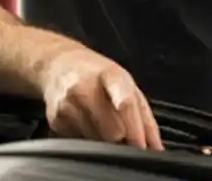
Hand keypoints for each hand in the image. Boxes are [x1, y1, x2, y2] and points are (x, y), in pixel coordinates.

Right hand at [38, 47, 163, 149]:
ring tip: (100, 118)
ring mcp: (68, 103)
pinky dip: (86, 136)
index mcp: (110, 75)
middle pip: (111, 130)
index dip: (135, 128)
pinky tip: (84, 119)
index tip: (141, 147)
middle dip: (121, 137)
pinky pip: (79, 141)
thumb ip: (144, 116)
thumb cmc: (97, 74)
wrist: (58, 64)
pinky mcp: (55, 119)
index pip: (125, 102)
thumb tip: (155, 147)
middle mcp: (85, 87)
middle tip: (122, 132)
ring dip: (103, 138)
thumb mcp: (125, 84)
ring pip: (96, 141)